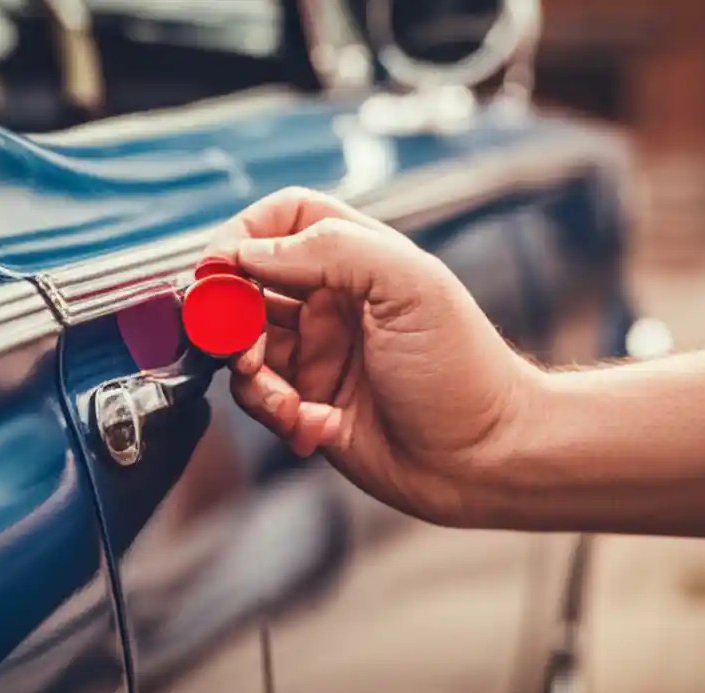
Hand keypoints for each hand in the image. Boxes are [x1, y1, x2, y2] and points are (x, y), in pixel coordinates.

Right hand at [204, 188, 540, 526]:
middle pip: (246, 286)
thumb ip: (330, 250)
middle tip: (244, 349)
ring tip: (289, 402)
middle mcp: (330, 302)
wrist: (486, 459)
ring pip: (243, 348)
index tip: (219, 268)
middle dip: (232, 318)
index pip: (281, 220)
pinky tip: (316, 427)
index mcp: (357, 259)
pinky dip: (276, 414)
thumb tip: (248, 251)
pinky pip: (261, 400)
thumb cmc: (465, 370)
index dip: (242, 234)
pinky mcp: (309, 405)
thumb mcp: (409, 287)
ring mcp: (318, 355)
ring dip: (253, 377)